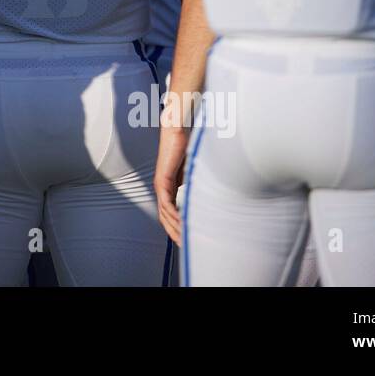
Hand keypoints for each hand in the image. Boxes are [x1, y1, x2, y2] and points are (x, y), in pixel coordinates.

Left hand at [155, 114, 189, 245]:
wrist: (177, 129)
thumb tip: (213, 188)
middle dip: (174, 232)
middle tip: (184, 246)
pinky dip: (173, 215)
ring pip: (164, 213)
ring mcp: (161, 184)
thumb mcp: (196, 168)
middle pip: (165, 216)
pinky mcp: (162, 179)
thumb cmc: (188, 145)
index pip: (171, 211)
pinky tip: (181, 224)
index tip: (187, 238)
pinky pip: (166, 202)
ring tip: (184, 240)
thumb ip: (200, 180)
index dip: (177, 226)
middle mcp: (162, 187)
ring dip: (174, 228)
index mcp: (170, 185)